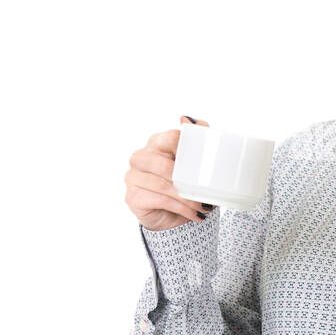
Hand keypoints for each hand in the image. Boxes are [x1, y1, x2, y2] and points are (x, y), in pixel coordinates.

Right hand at [124, 116, 213, 230]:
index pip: (170, 138)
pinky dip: (180, 208)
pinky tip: (192, 213)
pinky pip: (159, 200)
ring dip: (186, 198)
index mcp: (155, 143)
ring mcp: (133, 177)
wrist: (171, 215)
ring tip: (202, 206)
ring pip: (162, 185)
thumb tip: (185, 119)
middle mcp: (140, 157)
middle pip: (164, 164)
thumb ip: (196, 136)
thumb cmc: (182, 185)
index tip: (201, 162)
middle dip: (186, 180)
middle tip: (203, 191)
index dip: (187, 149)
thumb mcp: (193, 162)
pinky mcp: (132, 196)